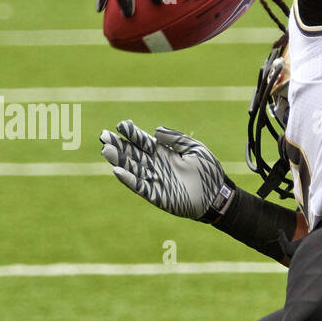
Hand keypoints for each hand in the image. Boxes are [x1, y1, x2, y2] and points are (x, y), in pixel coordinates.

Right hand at [99, 120, 231, 221]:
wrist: (218, 195)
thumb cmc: (208, 171)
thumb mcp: (195, 148)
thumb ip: (176, 139)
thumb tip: (156, 131)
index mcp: (164, 153)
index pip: (144, 141)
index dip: (132, 133)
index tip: (121, 125)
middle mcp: (156, 165)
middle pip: (133, 154)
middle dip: (119, 145)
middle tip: (103, 136)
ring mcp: (155, 180)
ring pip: (132, 169)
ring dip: (119, 160)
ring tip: (106, 150)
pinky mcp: (157, 196)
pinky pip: (140, 187)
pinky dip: (129, 180)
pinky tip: (118, 171)